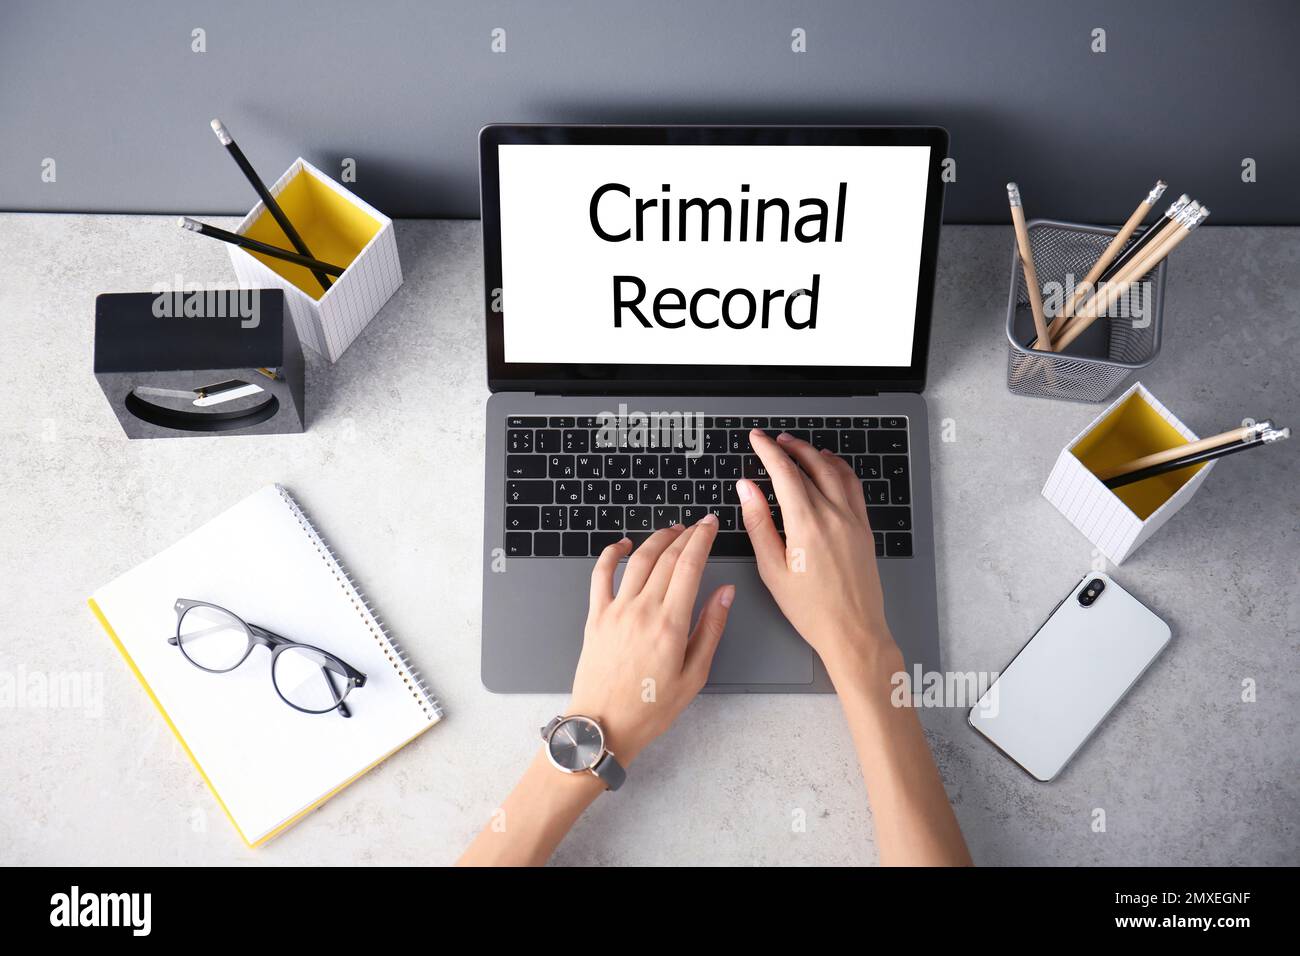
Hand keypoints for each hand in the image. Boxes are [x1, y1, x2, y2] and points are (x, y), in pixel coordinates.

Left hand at [568, 516, 734, 764]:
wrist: (604, 725)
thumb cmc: (649, 708)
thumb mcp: (694, 675)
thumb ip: (710, 628)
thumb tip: (725, 593)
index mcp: (669, 624)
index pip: (690, 566)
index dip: (702, 540)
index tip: (711, 526)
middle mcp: (642, 610)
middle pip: (666, 558)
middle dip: (686, 535)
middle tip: (698, 526)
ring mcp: (615, 611)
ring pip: (638, 560)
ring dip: (657, 539)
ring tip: (672, 531)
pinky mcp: (595, 617)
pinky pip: (600, 575)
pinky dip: (612, 553)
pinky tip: (624, 545)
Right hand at [738, 429, 898, 676]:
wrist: (852, 631)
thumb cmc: (811, 609)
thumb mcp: (772, 568)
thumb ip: (758, 523)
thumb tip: (747, 489)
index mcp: (807, 524)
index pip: (784, 472)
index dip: (767, 450)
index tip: (756, 439)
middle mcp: (833, 515)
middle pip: (809, 466)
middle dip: (788, 448)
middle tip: (772, 440)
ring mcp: (853, 520)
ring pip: (834, 470)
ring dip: (814, 453)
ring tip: (797, 447)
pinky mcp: (864, 528)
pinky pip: (853, 486)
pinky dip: (839, 468)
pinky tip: (830, 467)